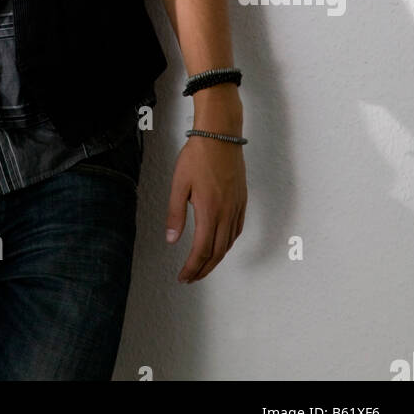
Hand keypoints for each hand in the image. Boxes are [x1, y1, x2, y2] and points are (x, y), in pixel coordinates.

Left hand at [165, 135, 246, 281]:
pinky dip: (228, 244)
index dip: (192, 268)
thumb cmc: (198, 156)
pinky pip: (237, 230)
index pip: (201, 251)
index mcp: (209, 212)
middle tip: (191, 278)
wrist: (220, 135)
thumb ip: (175, 214)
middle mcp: (226, 214)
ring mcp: (236, 207)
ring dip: (216, 259)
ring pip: (229, 243)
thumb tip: (172, 240)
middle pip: (217, 253)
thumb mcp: (179, 184)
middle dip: (203, 269)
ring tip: (203, 266)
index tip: (183, 277)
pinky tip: (221, 244)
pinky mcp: (242, 200)